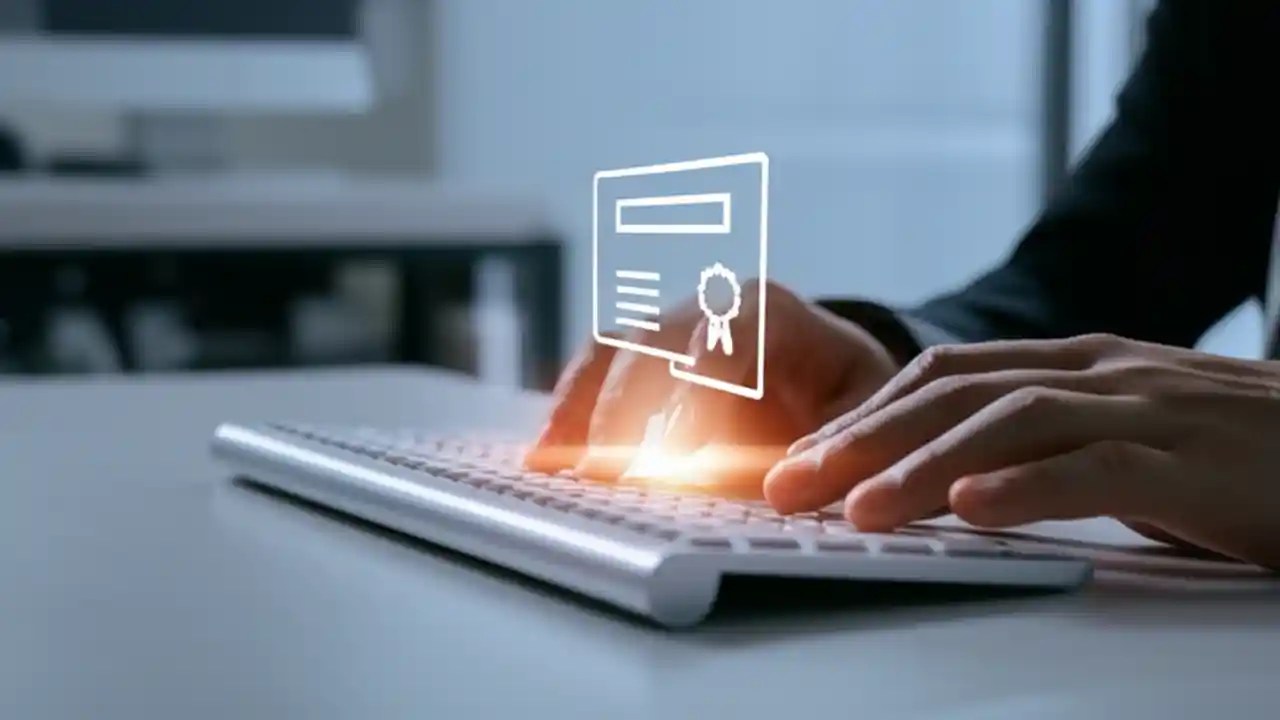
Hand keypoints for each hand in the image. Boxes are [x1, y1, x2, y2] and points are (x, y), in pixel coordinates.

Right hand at [524, 281, 899, 494]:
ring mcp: (669, 330)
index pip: (723, 338)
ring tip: (550, 463)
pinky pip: (594, 375)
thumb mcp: (857, 422)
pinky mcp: (641, 362)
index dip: (696, 391)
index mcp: (770, 312)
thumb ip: (815, 448)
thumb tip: (771, 485)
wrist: (836, 375)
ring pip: (610, 353)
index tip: (677, 451)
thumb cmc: (851, 398)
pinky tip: (545, 459)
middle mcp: (709, 309)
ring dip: (578, 407)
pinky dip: (569, 413)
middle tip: (605, 471)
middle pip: (653, 344)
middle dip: (625, 406)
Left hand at [765, 333, 1279, 568]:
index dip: (864, 417)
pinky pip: (1101, 468)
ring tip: (857, 512)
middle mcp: (1102, 373)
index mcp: (1076, 364)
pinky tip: (973, 513)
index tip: (800, 462)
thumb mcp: (1120, 434)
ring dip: (925, 467)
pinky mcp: (1199, 464)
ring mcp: (1151, 411)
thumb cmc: (1229, 451)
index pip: (946, 377)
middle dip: (864, 442)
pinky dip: (1029, 487)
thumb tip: (944, 477)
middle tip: (789, 489)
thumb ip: (1040, 441)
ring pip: (1014, 424)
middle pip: (958, 395)